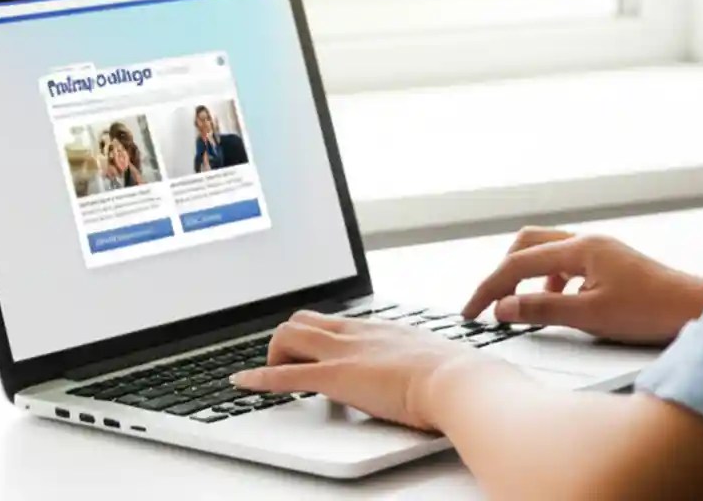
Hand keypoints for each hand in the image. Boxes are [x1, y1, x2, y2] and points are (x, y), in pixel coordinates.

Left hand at [230, 311, 520, 430]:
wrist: (459, 382)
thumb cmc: (458, 377)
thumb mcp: (437, 363)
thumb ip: (427, 364)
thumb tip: (443, 374)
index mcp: (380, 329)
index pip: (337, 321)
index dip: (317, 334)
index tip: (312, 347)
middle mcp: (358, 332)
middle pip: (305, 319)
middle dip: (288, 340)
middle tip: (288, 363)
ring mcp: (345, 351)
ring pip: (289, 335)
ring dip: (274, 354)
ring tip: (270, 374)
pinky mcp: (335, 376)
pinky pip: (285, 374)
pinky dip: (259, 379)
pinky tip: (243, 384)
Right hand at [462, 228, 702, 344]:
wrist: (696, 308)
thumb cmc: (651, 311)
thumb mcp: (591, 315)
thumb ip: (542, 310)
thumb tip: (504, 308)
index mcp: (580, 249)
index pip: (518, 264)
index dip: (489, 289)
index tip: (471, 312)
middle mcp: (587, 242)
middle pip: (527, 244)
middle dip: (503, 272)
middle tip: (491, 303)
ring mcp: (599, 251)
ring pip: (546, 253)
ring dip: (527, 277)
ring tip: (522, 309)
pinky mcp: (608, 264)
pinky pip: (566, 265)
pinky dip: (550, 283)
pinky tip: (558, 306)